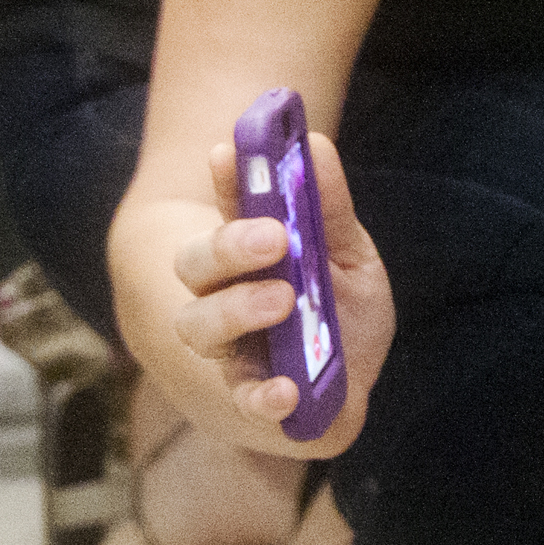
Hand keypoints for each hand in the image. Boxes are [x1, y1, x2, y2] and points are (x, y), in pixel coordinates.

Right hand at [169, 130, 394, 457]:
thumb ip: (328, 209)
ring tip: (281, 299)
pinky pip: (245, 400)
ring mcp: (231, 351)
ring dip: (236, 310)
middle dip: (228, 247)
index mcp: (245, 256)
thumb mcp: (346, 255)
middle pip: (197, 265)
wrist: (343, 386)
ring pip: (200, 327)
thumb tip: (314, 144)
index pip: (223, 210)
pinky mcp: (253, 400)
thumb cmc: (339, 311)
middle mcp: (223, 299)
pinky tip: (284, 390)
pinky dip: (263, 396)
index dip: (224, 181)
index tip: (228, 152)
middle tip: (272, 235)